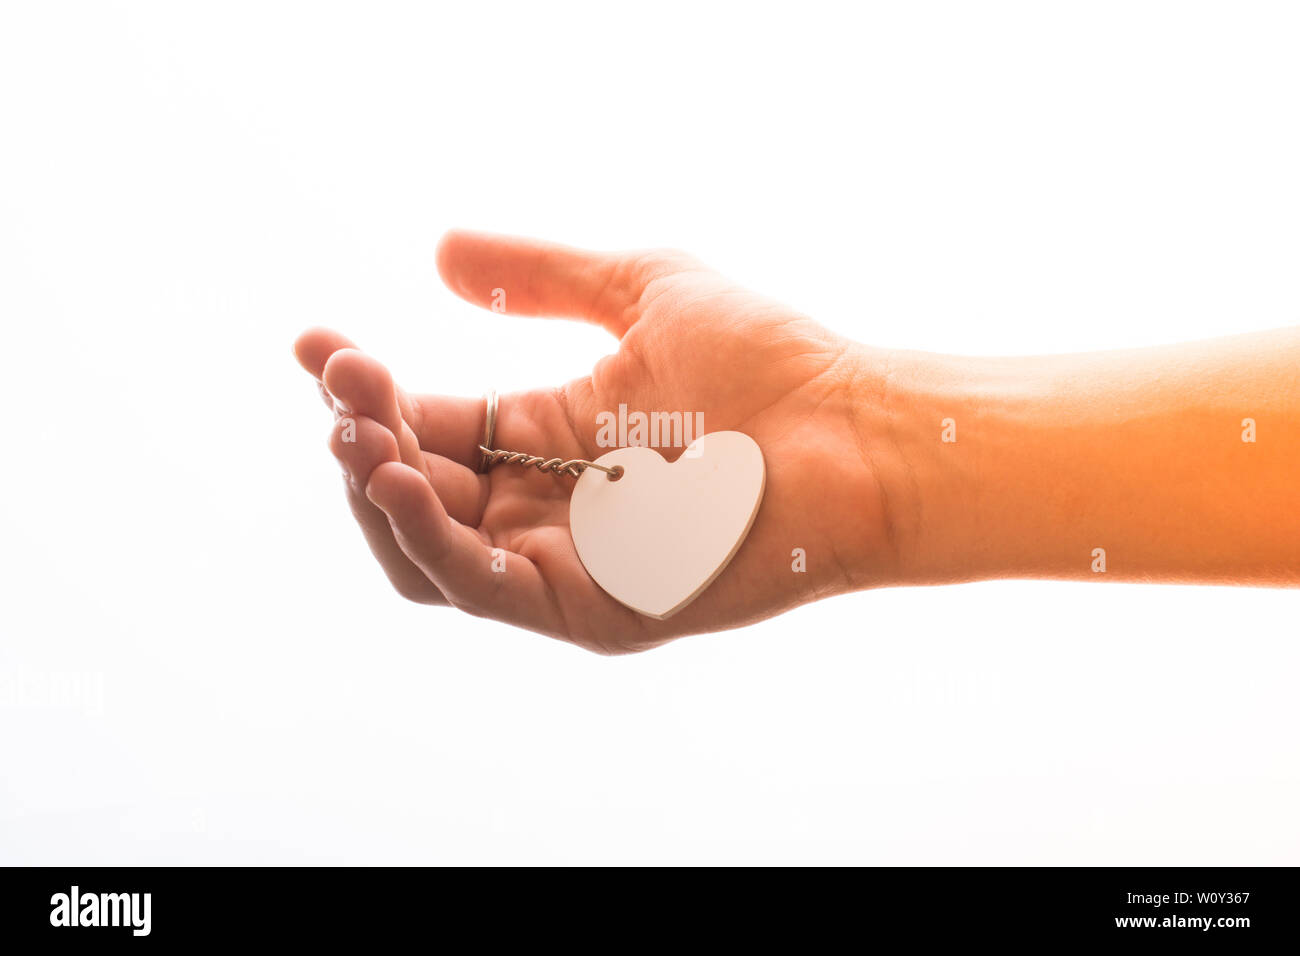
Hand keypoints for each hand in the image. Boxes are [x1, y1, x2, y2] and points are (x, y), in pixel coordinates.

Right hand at [294, 231, 892, 652]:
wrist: (856, 428)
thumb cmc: (769, 361)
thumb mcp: (638, 291)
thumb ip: (542, 277)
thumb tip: (442, 249)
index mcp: (545, 445)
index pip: (428, 428)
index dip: (365, 392)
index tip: (315, 344)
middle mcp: (544, 513)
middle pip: (414, 495)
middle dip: (363, 438)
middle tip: (344, 380)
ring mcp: (565, 569)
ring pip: (428, 555)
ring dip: (378, 495)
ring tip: (354, 432)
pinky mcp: (594, 611)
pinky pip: (484, 589)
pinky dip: (431, 541)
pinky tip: (402, 479)